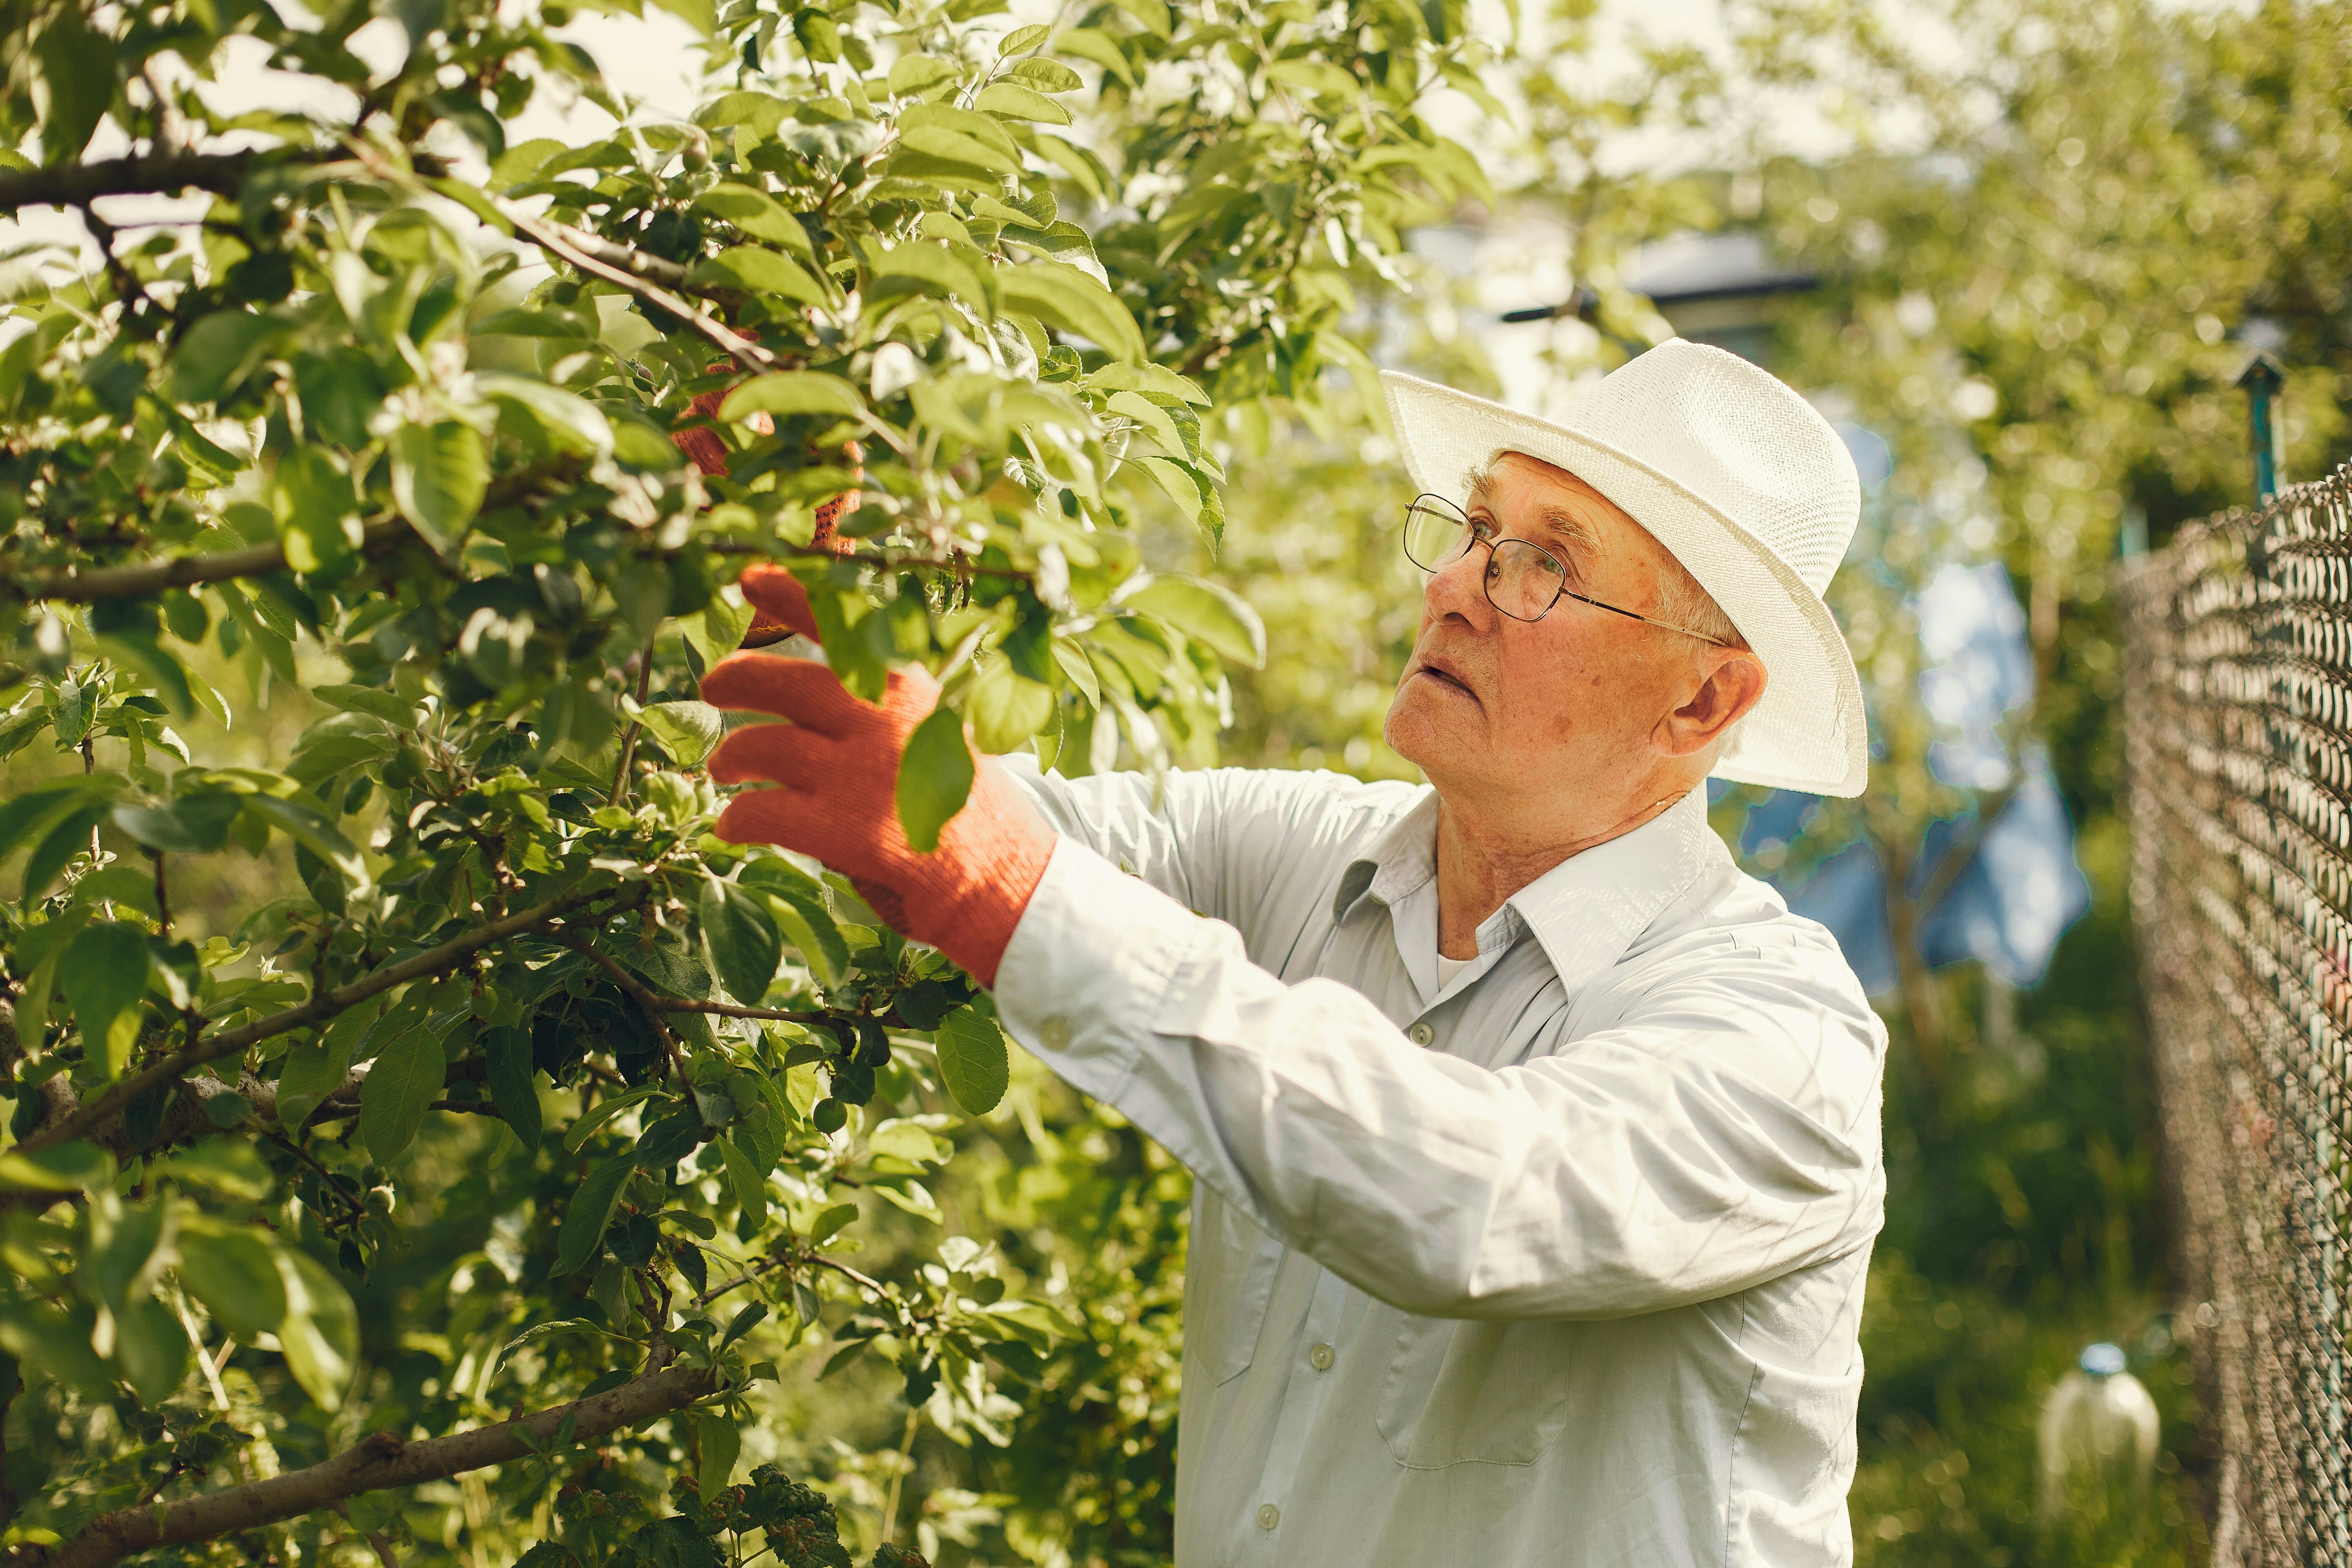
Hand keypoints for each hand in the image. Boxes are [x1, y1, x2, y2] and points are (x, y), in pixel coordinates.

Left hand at [700, 570, 1054, 987]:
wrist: (1006, 884)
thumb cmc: (970, 814)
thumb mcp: (939, 738)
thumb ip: (887, 712)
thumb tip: (818, 696)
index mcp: (910, 691)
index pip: (845, 625)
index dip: (790, 595)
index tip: (748, 576)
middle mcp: (883, 721)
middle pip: (784, 681)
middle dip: (735, 678)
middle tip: (710, 686)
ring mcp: (860, 775)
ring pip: (760, 745)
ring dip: (728, 755)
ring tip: (721, 767)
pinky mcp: (843, 831)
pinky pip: (760, 812)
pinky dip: (736, 818)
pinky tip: (731, 827)